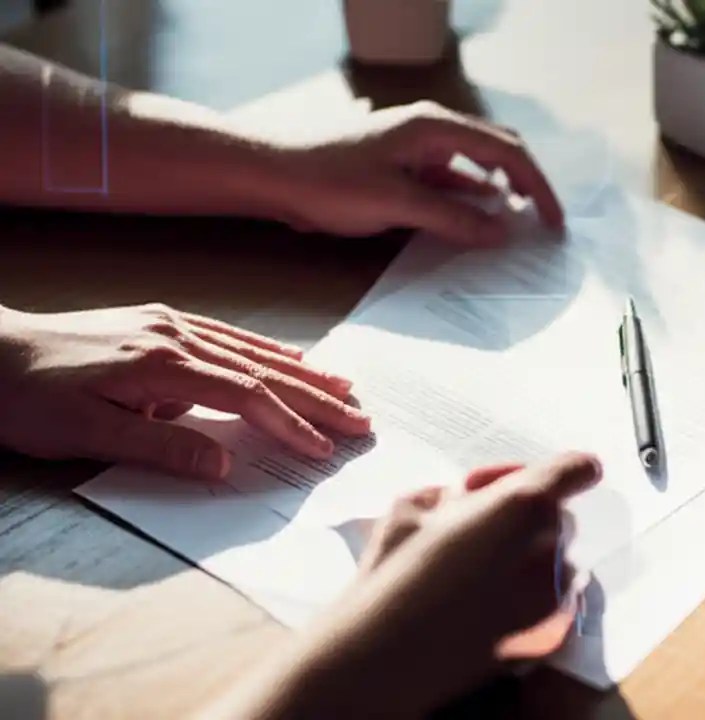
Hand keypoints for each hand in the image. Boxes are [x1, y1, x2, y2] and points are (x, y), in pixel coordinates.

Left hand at [0, 303, 369, 479]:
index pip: (246, 397)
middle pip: (263, 370)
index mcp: (162, 364)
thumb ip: (160, 446)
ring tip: (345, 388)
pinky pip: (228, 336)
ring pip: (252, 350)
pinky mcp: (158, 322)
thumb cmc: (27, 398)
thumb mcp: (87, 433)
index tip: (323, 448)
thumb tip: (224, 464)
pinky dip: (267, 349)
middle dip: (315, 397)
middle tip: (360, 419)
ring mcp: (169, 325)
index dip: (290, 424)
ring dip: (303, 372)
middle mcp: (175, 336)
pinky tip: (291, 357)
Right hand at [228, 453, 599, 718]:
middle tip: (477, 530)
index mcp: (524, 503)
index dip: (561, 470)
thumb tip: (461, 501)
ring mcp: (553, 596)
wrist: (384, 657)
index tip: (533, 481)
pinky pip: (553, 601)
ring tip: (479, 572)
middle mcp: (550, 546)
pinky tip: (488, 604)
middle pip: (559, 517)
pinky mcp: (547, 635)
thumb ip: (453, 496)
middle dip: (525, 517)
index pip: (576, 468)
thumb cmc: (392, 573)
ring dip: (529, 557)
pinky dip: (530, 596)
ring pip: (558, 561)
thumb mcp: (412, 505)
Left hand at [274, 101, 564, 244]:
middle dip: (525, 186)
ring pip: (473, 171)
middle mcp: (432, 131)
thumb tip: (503, 232)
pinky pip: (448, 186)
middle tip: (544, 224)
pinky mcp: (401, 169)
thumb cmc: (329, 182)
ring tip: (515, 232)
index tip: (553, 221)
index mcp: (436, 127)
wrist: (273, 175)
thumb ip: (453, 218)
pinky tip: (473, 230)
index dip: (537, 187)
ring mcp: (416, 149)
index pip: (507, 152)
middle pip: (497, 154)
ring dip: (496, 198)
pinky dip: (467, 206)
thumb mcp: (397, 203)